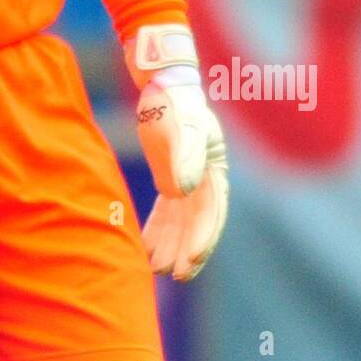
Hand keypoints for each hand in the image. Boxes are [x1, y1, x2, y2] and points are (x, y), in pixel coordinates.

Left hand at [124, 26, 228, 280]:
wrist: (162, 85)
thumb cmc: (173, 102)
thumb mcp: (179, 126)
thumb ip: (184, 156)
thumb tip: (184, 192)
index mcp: (214, 170)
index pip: (212, 211)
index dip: (203, 238)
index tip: (190, 260)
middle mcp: (204, 180)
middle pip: (199, 223)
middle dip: (189, 250)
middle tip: (178, 276)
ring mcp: (188, 182)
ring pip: (181, 222)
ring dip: (171, 246)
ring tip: (156, 270)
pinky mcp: (170, 180)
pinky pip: (166, 213)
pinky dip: (157, 231)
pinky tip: (146, 250)